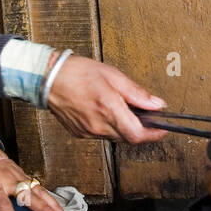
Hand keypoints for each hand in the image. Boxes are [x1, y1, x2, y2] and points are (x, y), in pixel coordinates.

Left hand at [0, 135, 68, 210]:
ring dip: (52, 204)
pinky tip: (60, 209)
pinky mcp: (23, 174)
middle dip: (43, 210)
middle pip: (28, 195)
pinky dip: (51, 198)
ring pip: (38, 190)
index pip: (2, 203)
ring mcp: (18, 175)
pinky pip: (39, 187)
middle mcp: (8, 178)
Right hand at [46, 54, 169, 142]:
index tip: (162, 129)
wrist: (47, 78)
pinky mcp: (80, 133)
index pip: (138, 134)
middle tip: (144, 115)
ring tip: (120, 108)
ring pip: (116, 137)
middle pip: (129, 138)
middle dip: (140, 128)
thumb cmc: (76, 73)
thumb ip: (136, 93)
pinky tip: (104, 111)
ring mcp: (88, 132)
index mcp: (109, 109)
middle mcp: (98, 125)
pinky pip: (102, 135)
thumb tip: (156, 104)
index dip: (154, 135)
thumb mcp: (112, 75)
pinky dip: (109, 126)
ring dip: (123, 127)